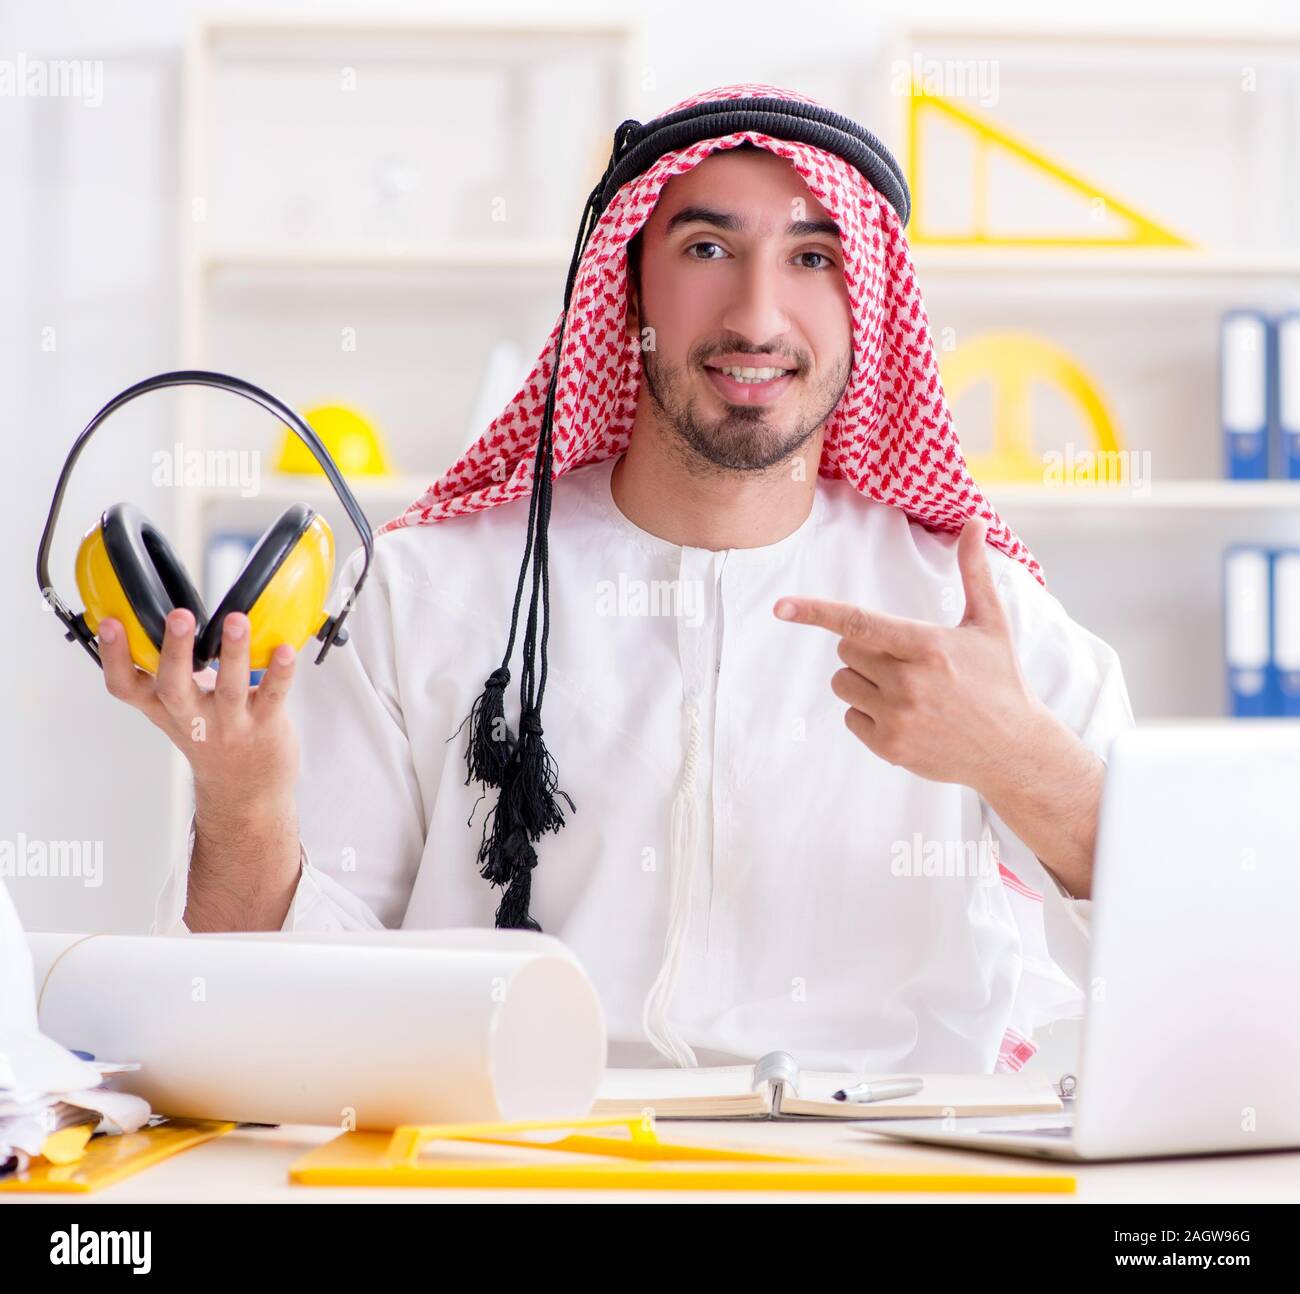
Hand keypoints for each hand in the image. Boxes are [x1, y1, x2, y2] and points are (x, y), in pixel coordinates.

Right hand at [96, 608, 299, 816]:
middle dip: (175, 650)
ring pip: (229, 687)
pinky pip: (273, 696)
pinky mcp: (265, 726)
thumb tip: (165, 620)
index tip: (111, 623)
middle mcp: (192, 718)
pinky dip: (280, 673)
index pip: (127, 687)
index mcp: (165, 710)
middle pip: (175, 686)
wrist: (245, 793)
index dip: (114, 656)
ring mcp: (230, 724)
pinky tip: (285, 651)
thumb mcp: (178, 713)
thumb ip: (170, 675)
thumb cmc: (212, 740)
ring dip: (233, 653)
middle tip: (178, 616)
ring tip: (236, 621)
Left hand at [773, 517, 1052, 793]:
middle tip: (904, 661)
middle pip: (846, 650)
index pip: (859, 622)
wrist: (1013, 751)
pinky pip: (850, 718)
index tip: (782, 607)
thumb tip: (974, 520)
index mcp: (926, 645)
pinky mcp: (890, 746)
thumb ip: (973, 571)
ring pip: (843, 683)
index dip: (816, 612)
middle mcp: (908, 682)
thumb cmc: (1000, 680)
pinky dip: (868, 715)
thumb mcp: (990, 623)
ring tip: (906, 691)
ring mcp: (897, 717)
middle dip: (865, 650)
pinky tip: (905, 718)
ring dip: (863, 683)